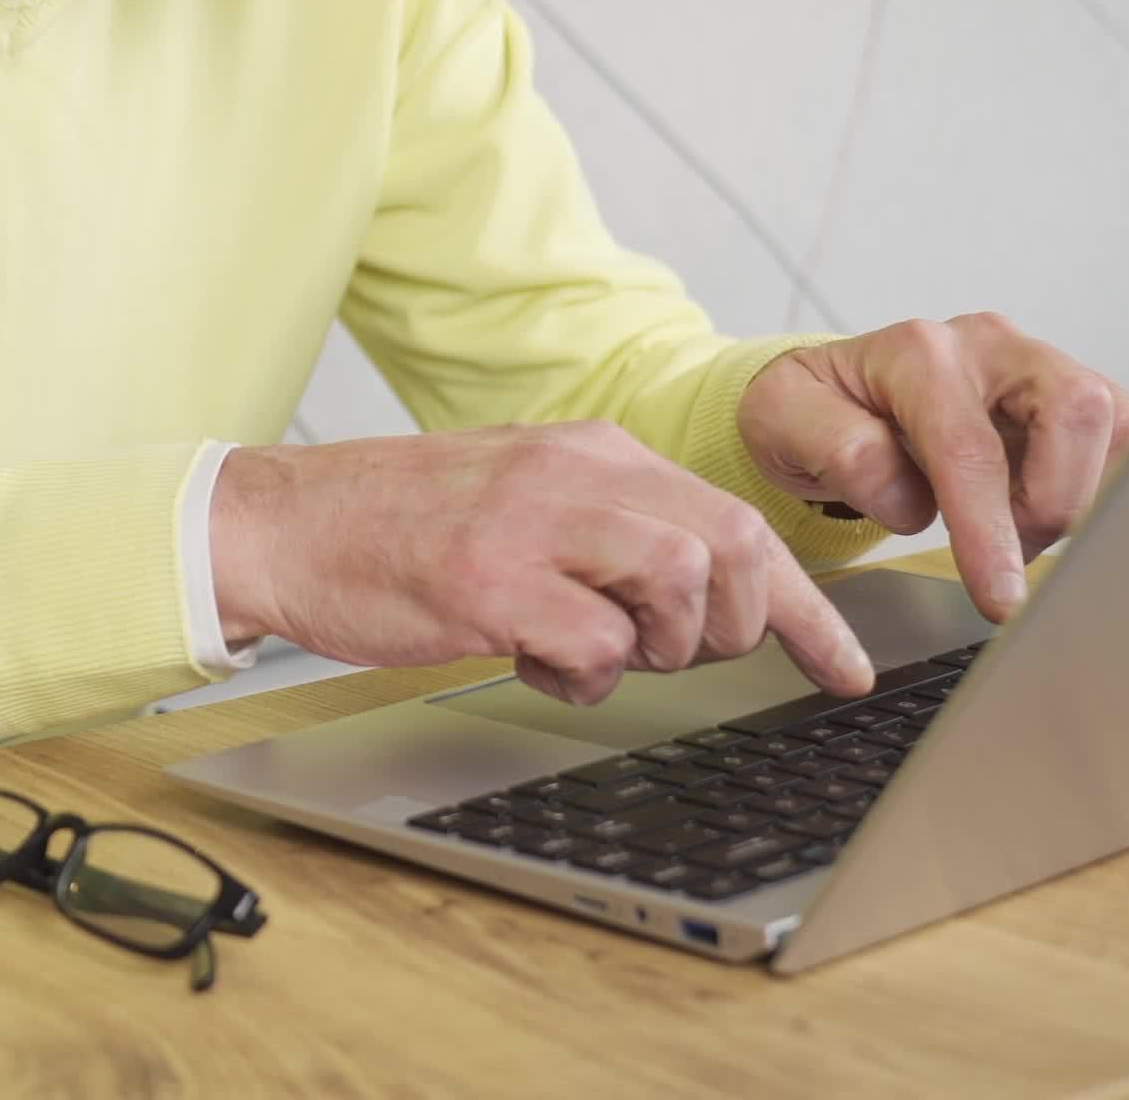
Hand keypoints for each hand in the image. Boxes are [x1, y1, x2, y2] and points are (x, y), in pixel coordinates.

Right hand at [208, 424, 872, 706]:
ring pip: (679, 588)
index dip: (808, 608)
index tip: (848, 667)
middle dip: (736, 628)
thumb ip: (609, 527)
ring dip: (656, 648)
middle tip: (678, 655)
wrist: (280, 524)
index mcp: (592, 451)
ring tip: (586, 652)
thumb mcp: (523, 498)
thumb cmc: (398, 527)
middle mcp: (575, 474)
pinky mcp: (487, 583)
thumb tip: (708, 591)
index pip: (739, 519)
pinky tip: (526, 661)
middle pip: (733, 549)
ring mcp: (532, 526)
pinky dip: (578, 677)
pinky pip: (592, 647)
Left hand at [737, 314, 1128, 622]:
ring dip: (1081, 494)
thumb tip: (908, 494)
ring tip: (1017, 529)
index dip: (991, 529)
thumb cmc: (811, 410)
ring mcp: (1036, 365)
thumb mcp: (781, 424)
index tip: (1000, 596)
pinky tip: (1042, 509)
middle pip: (1078, 408)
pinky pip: (1122, 438)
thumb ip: (836, 451)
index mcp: (917, 353)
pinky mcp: (1067, 394)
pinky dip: (1098, 486)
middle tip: (1011, 552)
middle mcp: (988, 346)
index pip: (972, 446)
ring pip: (1115, 421)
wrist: (830, 392)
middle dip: (1056, 500)